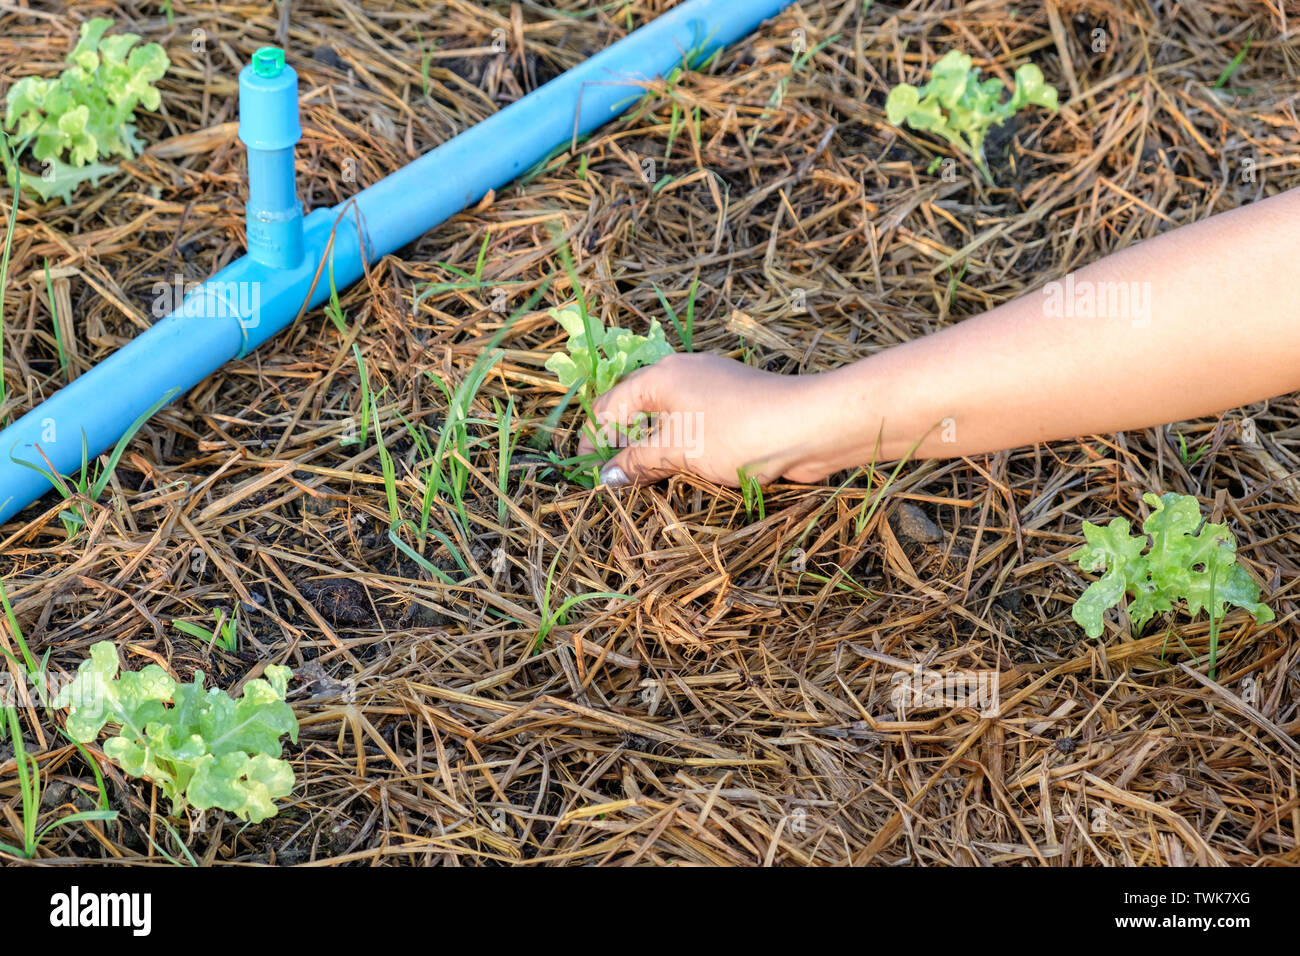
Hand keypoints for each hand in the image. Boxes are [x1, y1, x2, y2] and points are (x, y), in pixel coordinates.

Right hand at [576, 353, 832, 487]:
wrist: (810, 425)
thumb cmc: (737, 431)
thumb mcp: (678, 449)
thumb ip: (638, 461)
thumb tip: (607, 475)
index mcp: (661, 376)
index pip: (610, 404)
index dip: (594, 436)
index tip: (587, 468)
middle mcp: (683, 376)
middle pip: (637, 410)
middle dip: (622, 444)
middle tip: (612, 480)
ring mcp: (712, 392)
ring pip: (668, 422)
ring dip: (653, 450)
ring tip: (642, 482)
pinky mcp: (736, 412)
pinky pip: (695, 430)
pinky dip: (682, 450)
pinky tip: (683, 472)